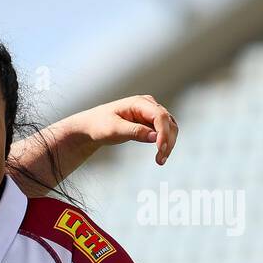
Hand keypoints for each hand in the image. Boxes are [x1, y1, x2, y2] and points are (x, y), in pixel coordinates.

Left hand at [63, 95, 177, 166]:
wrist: (92, 126)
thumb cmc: (99, 125)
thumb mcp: (113, 129)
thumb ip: (134, 132)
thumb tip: (154, 137)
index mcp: (139, 102)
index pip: (159, 116)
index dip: (164, 133)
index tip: (160, 149)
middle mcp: (148, 105)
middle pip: (168, 122)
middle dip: (167, 141)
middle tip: (161, 159)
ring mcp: (151, 113)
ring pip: (169, 127)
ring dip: (168, 143)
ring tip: (161, 160)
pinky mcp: (150, 122)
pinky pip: (164, 132)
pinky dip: (164, 143)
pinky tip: (160, 155)